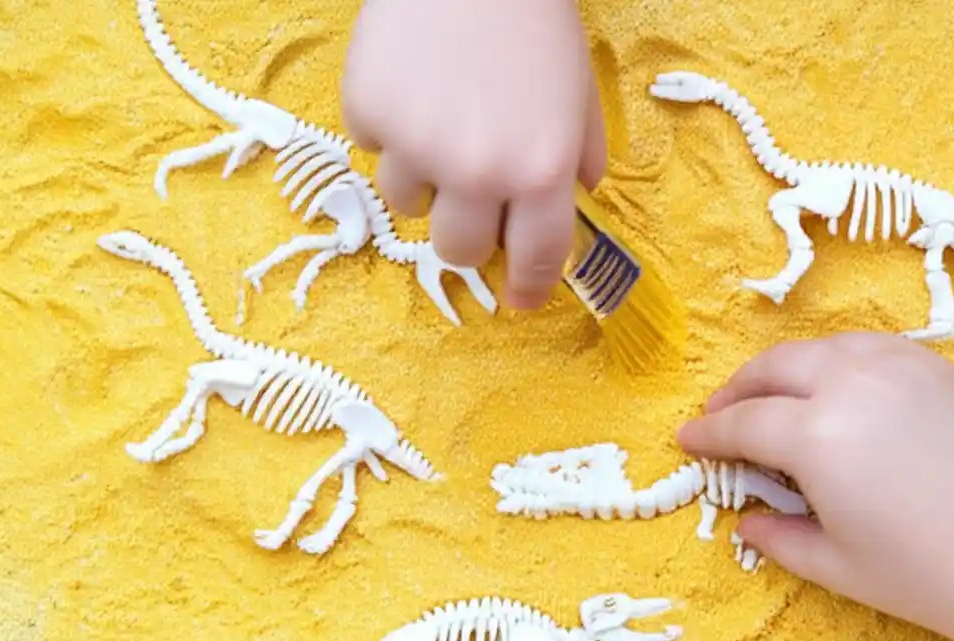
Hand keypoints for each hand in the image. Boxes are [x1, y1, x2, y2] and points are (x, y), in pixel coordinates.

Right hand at [341, 0, 605, 308]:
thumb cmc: (533, 21)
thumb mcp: (582, 89)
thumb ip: (585, 151)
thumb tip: (579, 196)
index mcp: (543, 170)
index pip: (536, 259)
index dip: (527, 287)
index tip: (519, 300)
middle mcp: (480, 171)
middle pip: (459, 252)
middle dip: (466, 234)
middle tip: (469, 197)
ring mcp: (418, 145)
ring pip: (407, 203)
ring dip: (423, 176)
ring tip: (439, 117)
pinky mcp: (368, 113)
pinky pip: (372, 147)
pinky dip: (388, 126)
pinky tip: (411, 82)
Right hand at [677, 331, 953, 637]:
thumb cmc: (925, 574)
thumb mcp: (835, 565)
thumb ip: (779, 538)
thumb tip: (747, 522)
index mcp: (817, 436)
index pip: (744, 423)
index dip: (708, 433)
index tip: (686, 439)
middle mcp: (852, 384)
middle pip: (774, 367)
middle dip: (738, 389)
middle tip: (721, 414)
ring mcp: (899, 367)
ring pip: (822, 347)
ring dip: (785, 367)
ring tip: (774, 394)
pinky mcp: (937, 367)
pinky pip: (870, 346)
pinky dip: (837, 358)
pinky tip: (836, 383)